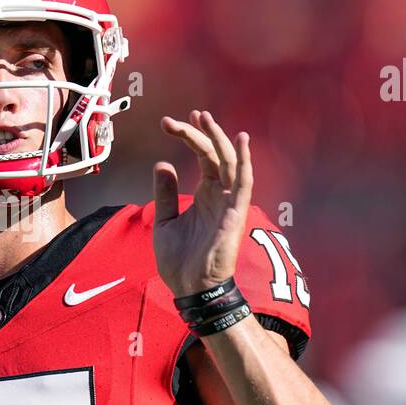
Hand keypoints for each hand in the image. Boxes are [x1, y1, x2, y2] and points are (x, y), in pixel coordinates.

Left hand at [152, 110, 252, 297]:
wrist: (190, 289)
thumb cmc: (180, 261)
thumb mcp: (164, 221)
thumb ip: (165, 194)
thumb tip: (162, 164)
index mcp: (205, 195)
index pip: (201, 157)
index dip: (189, 137)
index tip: (170, 123)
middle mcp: (219, 194)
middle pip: (214, 154)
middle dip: (200, 133)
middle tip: (185, 115)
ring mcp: (229, 203)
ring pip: (229, 162)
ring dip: (219, 139)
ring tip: (205, 118)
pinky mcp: (235, 213)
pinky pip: (243, 182)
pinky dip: (243, 160)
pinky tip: (240, 140)